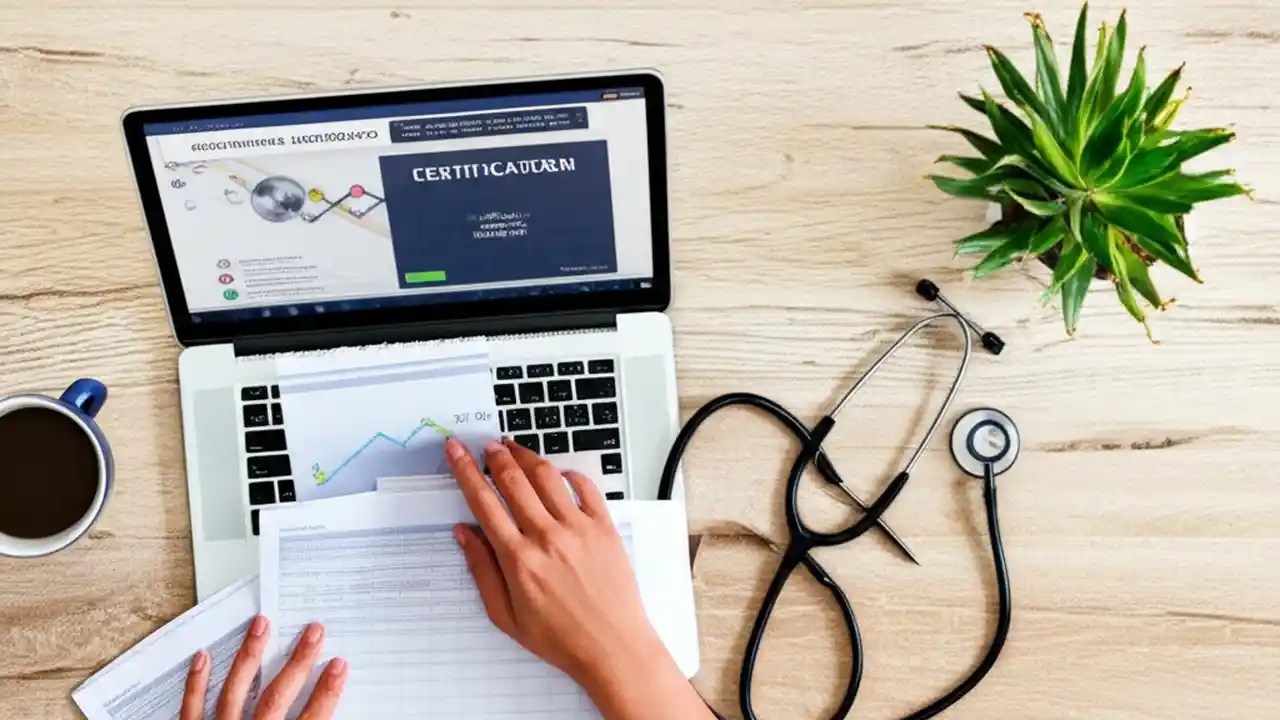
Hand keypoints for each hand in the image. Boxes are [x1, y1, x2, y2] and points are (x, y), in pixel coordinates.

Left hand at [180, 616, 348, 719]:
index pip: (312, 719)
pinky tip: (203, 657)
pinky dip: (196, 683)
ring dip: (249, 656)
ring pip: (234, 692)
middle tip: (313, 632)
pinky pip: (191, 708)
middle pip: (276, 698)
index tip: (339, 666)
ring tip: (262, 624)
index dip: (327, 692)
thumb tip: (336, 712)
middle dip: (297, 663)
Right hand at [445, 437, 712, 719]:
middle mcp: (547, 537)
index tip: (456, 451)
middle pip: (513, 480)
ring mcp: (579, 529)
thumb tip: (463, 532)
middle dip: (495, 457)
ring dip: (526, 457)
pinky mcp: (604, 527)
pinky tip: (557, 472)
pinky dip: (568, 473)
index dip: (465, 471)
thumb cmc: (560, 638)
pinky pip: (585, 486)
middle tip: (486, 445)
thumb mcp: (506, 615)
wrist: (612, 647)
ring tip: (514, 450)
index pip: (483, 502)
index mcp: (518, 559)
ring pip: (547, 476)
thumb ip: (482, 570)